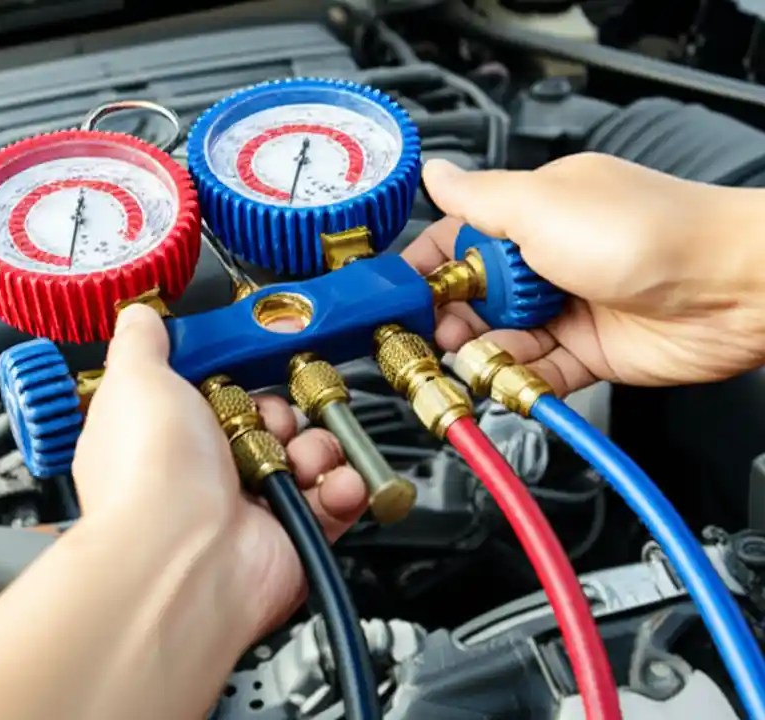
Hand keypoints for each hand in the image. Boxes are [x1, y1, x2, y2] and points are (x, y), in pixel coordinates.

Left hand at [73, 304, 368, 644]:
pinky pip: (334, 501)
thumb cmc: (152, 472)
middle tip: (267, 418)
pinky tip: (329, 483)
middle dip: (281, 409)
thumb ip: (142, 344)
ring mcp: (247, 508)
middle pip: (269, 418)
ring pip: (308, 457)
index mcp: (164, 433)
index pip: (215, 390)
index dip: (239, 370)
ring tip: (299, 457)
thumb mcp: (135, 379)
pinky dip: (342, 489)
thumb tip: (141, 316)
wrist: (186, 555)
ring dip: (316, 447)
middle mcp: (203, 474)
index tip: (260, 352)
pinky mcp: (290, 538)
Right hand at [404, 153, 764, 394]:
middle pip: (470, 298)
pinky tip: (503, 379)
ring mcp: (568, 307)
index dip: (424, 270)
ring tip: (474, 356)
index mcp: (533, 211)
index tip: (397, 297)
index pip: (456, 240)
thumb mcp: (542, 204)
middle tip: (438, 333)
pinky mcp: (587, 352)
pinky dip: (514, 381)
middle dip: (447, 319)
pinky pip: (533, 374)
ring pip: (497, 340)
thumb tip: (435, 174)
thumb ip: (478, 199)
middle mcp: (547, 259)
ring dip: (478, 352)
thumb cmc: (652, 232)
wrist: (733, 289)